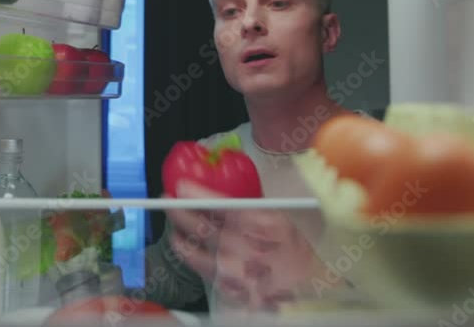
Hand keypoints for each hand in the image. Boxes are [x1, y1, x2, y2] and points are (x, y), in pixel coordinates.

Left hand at [166, 182, 324, 313]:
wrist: (307, 286)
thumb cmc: (295, 249)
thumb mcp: (279, 218)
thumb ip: (251, 205)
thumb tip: (224, 193)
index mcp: (260, 224)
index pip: (221, 205)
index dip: (197, 194)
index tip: (182, 186)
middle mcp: (243, 247)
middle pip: (201, 226)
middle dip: (179, 210)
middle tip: (167, 198)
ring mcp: (233, 269)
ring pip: (193, 248)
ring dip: (178, 232)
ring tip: (171, 223)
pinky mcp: (226, 285)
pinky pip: (198, 266)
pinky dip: (187, 253)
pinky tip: (181, 244)